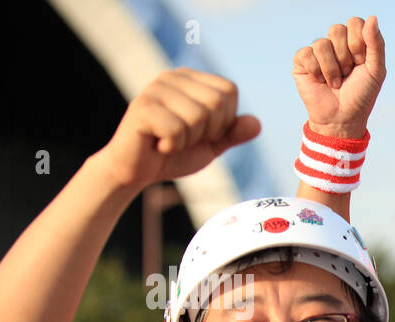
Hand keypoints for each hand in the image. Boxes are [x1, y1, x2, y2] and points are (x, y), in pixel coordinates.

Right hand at [95, 69, 259, 190]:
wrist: (137, 172)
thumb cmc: (175, 154)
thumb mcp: (211, 144)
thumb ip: (233, 133)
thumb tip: (257, 124)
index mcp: (190, 79)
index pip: (229, 91)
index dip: (224, 121)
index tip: (202, 132)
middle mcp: (172, 76)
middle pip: (216, 102)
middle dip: (208, 131)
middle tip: (184, 138)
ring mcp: (154, 89)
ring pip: (198, 116)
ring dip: (188, 140)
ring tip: (169, 141)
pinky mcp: (141, 107)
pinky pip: (176, 130)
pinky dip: (172, 146)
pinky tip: (157, 144)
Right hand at [293, 15, 385, 138]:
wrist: (343, 119)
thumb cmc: (361, 95)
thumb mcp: (376, 70)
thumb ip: (376, 44)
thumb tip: (373, 17)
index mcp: (355, 42)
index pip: (354, 22)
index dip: (358, 42)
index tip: (361, 62)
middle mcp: (336, 44)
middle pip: (336, 30)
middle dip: (345, 56)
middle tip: (348, 73)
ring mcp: (318, 52)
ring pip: (321, 44)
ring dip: (332, 69)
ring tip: (335, 82)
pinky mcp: (302, 61)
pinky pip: (306, 54)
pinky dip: (317, 71)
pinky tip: (321, 82)